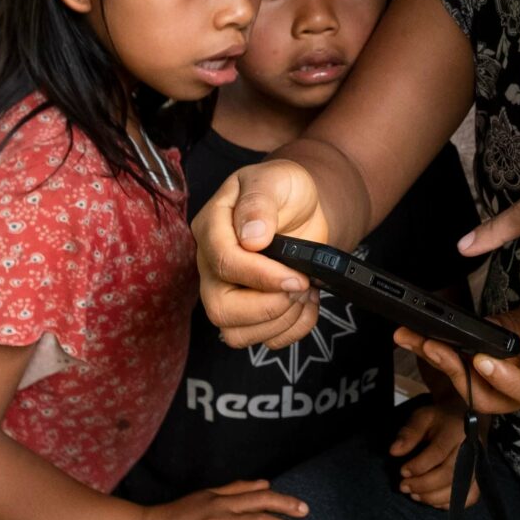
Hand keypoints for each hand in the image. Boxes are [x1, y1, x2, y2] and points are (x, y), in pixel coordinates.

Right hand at [194, 160, 330, 349]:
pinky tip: (307, 305)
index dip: (260, 275)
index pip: (223, 262)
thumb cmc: (285, 190)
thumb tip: (252, 237)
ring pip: (236, 333)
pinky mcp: (248, 311)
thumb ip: (260, 203)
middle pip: (220, 308)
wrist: (303, 207)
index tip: (295, 276)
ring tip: (306, 291)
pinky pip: (262, 340)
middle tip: (300, 286)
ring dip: (281, 321)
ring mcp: (227, 291)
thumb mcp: (276, 180)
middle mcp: (212, 265)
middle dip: (267, 306)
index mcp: (212, 228)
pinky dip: (292, 330)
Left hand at [388, 397, 480, 508]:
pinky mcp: (479, 478)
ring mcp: (478, 465)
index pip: (438, 452)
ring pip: (459, 490)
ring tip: (414, 494)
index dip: (419, 466)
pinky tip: (432, 499)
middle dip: (423, 485)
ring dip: (433, 497)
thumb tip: (394, 451)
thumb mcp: (423, 417)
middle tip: (404, 487)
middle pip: (449, 474)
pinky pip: (468, 498)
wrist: (466, 420)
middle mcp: (472, 449)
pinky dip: (448, 503)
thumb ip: (409, 432)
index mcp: (457, 431)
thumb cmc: (440, 420)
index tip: (402, 472)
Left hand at [395, 290, 519, 415]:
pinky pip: (468, 374)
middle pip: (487, 396)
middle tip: (430, 345)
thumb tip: (480, 330)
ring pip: (471, 389)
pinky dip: (445, 358)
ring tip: (412, 339)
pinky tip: (421, 340)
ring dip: (441, 364)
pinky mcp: (494, 380)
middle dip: (455, 371)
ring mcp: (507, 391)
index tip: (481, 360)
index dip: (501, 379)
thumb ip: (515, 327)